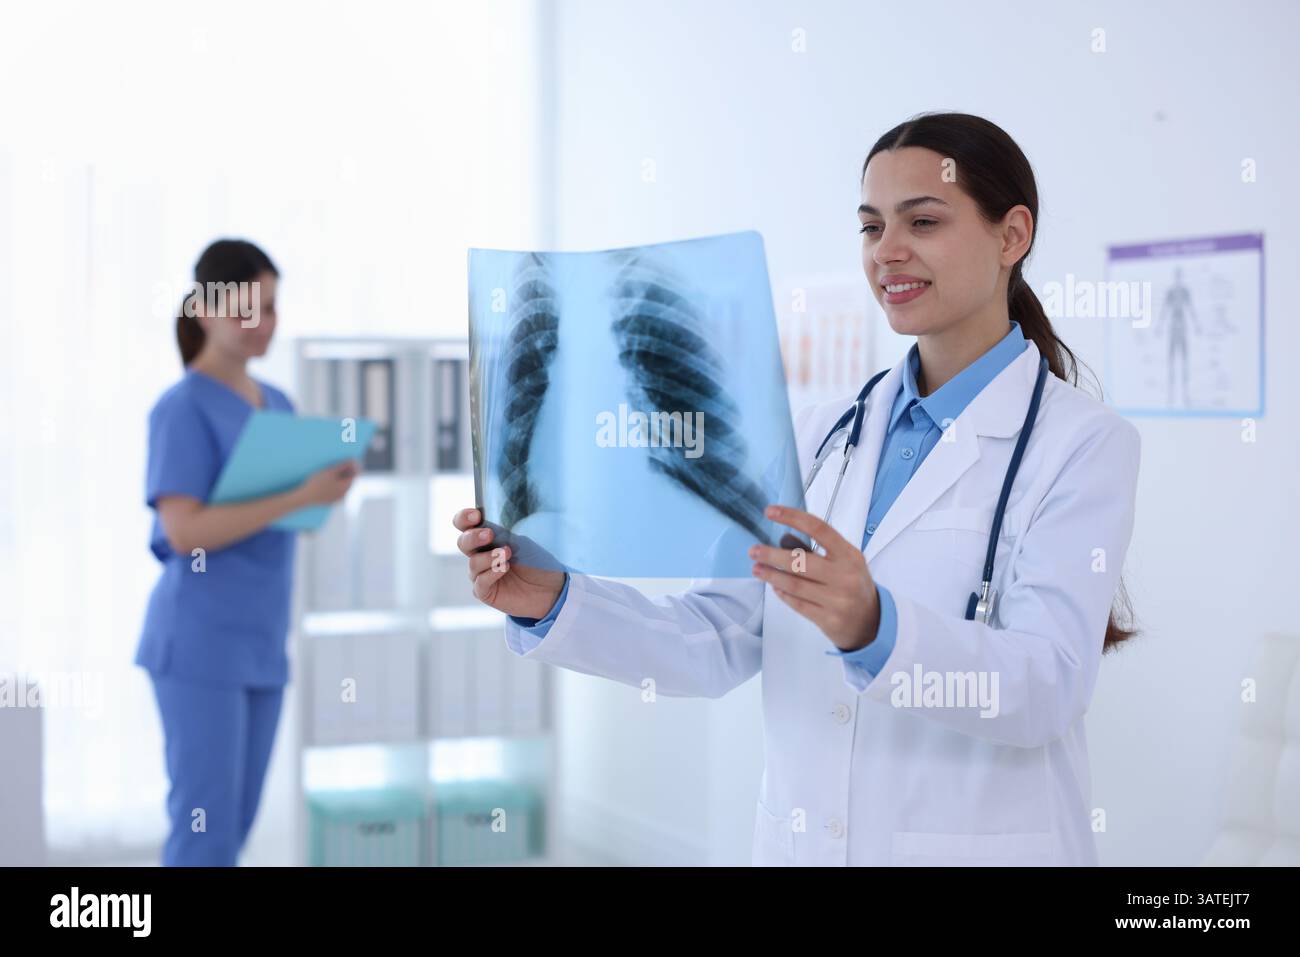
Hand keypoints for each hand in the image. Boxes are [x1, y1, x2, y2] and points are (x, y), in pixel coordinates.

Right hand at [298, 459, 359, 505]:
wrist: (305, 497)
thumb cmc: (317, 482)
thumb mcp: (330, 471)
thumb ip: (343, 465)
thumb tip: (353, 460)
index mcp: (346, 487)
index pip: (356, 475)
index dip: (354, 466)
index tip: (350, 459)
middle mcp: (344, 494)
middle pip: (350, 480)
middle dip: (348, 471)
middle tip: (342, 463)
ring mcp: (338, 498)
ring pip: (343, 485)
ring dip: (342, 477)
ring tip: (335, 470)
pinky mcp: (331, 500)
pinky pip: (337, 490)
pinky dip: (336, 483)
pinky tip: (329, 479)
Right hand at [453, 507, 565, 618]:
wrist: (549, 587)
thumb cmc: (536, 560)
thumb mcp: (524, 539)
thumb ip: (508, 528)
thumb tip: (500, 510)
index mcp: (484, 537)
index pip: (463, 524)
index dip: (464, 518)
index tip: (476, 515)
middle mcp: (479, 554)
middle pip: (463, 542)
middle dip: (473, 537)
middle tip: (490, 534)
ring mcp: (480, 574)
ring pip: (473, 563)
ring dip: (489, 557)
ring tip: (507, 553)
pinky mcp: (485, 592)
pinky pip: (480, 582)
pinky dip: (492, 573)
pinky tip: (505, 569)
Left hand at [749, 504, 880, 652]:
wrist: (872, 621)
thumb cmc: (853, 584)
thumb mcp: (845, 561)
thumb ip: (818, 550)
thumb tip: (784, 539)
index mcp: (849, 555)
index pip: (819, 529)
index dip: (792, 517)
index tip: (771, 512)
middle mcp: (845, 575)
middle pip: (801, 561)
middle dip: (772, 555)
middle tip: (754, 550)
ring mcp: (838, 600)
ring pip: (796, 585)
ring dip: (772, 576)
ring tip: (757, 568)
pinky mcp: (829, 620)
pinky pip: (798, 604)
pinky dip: (783, 594)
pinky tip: (774, 587)